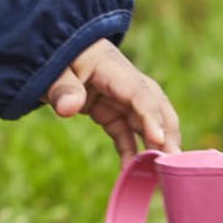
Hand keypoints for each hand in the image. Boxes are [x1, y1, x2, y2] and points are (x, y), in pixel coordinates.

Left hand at [45, 39, 179, 160]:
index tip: (158, 140)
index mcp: (112, 67)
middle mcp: (124, 82)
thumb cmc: (53, 57)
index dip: (150, 116)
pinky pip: (126, 133)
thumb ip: (61, 88)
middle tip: (174, 160)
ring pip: (145, 122)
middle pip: (154, 106)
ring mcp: (119, 98)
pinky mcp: (110, 111)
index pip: (138, 92)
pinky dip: (131, 151)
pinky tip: (130, 170)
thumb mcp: (52, 71)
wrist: (49, 51)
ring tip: (161, 171)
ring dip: (155, 145)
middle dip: (167, 131)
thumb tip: (68, 108)